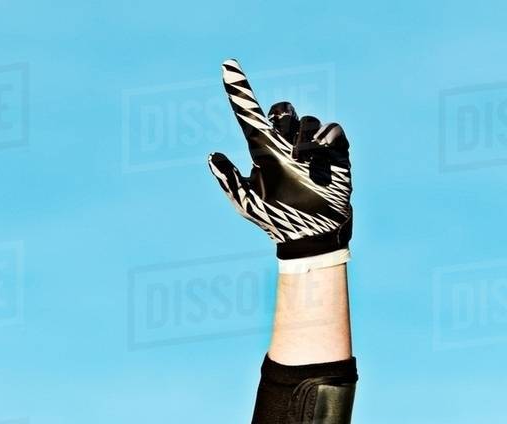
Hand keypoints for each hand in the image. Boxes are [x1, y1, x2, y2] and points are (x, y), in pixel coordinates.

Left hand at [208, 59, 351, 264]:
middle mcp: (285, 143)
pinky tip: (317, 156)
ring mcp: (311, 145)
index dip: (239, 92)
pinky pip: (331, 129)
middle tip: (278, 138)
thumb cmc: (274, 219)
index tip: (228, 67)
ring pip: (307, 119)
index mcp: (262, 151)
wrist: (308, 235)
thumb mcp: (246, 203)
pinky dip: (324, 137)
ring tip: (298, 160)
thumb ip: (230, 180)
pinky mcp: (335, 151)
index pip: (249, 116)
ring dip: (301, 136)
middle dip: (280, 116)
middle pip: (282, 110)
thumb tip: (211, 155)